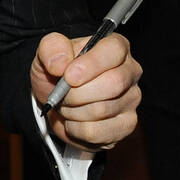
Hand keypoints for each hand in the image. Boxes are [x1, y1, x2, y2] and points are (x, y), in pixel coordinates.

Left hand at [32, 30, 140, 151]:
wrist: (57, 103)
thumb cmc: (58, 73)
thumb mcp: (48, 52)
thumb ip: (52, 48)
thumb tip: (60, 63)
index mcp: (116, 47)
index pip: (114, 50)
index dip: (91, 64)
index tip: (69, 76)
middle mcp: (130, 71)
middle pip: (113, 84)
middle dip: (77, 93)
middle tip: (61, 94)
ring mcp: (132, 99)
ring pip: (101, 110)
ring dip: (73, 111)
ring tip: (67, 105)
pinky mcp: (126, 124)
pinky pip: (96, 132)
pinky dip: (76, 129)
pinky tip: (75, 121)